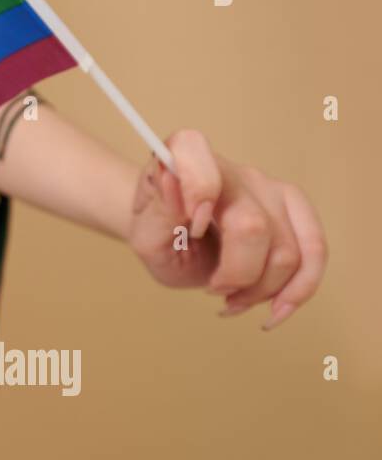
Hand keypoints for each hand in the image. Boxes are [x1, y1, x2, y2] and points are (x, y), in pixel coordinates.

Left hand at [127, 129, 326, 328]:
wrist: (176, 240)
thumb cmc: (161, 236)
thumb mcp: (146, 235)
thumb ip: (158, 211)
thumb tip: (172, 180)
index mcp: (185, 163)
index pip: (193, 150)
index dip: (196, 187)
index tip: (191, 227)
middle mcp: (232, 170)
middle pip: (253, 226)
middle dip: (235, 274)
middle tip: (212, 289)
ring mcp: (270, 189)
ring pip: (288, 249)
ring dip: (262, 290)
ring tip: (234, 299)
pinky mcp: (294, 211)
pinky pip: (314, 252)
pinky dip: (296, 290)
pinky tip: (275, 309)